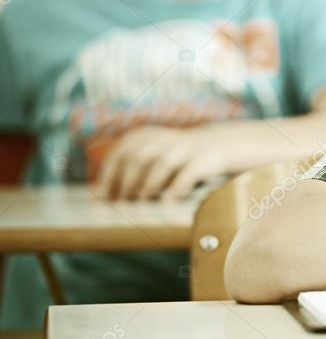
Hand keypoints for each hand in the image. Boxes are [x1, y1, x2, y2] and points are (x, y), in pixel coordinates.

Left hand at [95, 125, 231, 200]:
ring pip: (163, 164)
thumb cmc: (173, 158)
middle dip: (128, 182)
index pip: (120, 154)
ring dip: (150, 184)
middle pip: (139, 158)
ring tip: (143, 199)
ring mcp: (184, 148)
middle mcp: (163, 138)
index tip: (103, 197)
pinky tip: (168, 201)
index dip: (109, 176)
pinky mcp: (203, 159)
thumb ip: (125, 170)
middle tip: (123, 202)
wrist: (216, 145)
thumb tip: (96, 194)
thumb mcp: (148, 155)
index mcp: (144, 135)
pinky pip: (188, 174)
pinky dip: (177, 188)